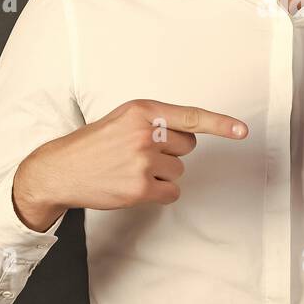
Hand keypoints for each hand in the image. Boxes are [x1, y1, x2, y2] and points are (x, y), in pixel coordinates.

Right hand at [12, 99, 247, 229]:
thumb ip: (156, 121)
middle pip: (188, 147)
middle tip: (141, 153)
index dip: (221, 124)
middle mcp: (145, 134)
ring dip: (162, 173)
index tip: (242, 130)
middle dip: (171, 151)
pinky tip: (134, 185)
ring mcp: (143, 162)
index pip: (191, 117)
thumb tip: (192, 132)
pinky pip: (171, 192)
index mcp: (143, 111)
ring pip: (179, 171)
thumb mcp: (124, 118)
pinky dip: (159, 193)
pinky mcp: (140, 188)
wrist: (61, 169)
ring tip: (131, 168)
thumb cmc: (95, 143)